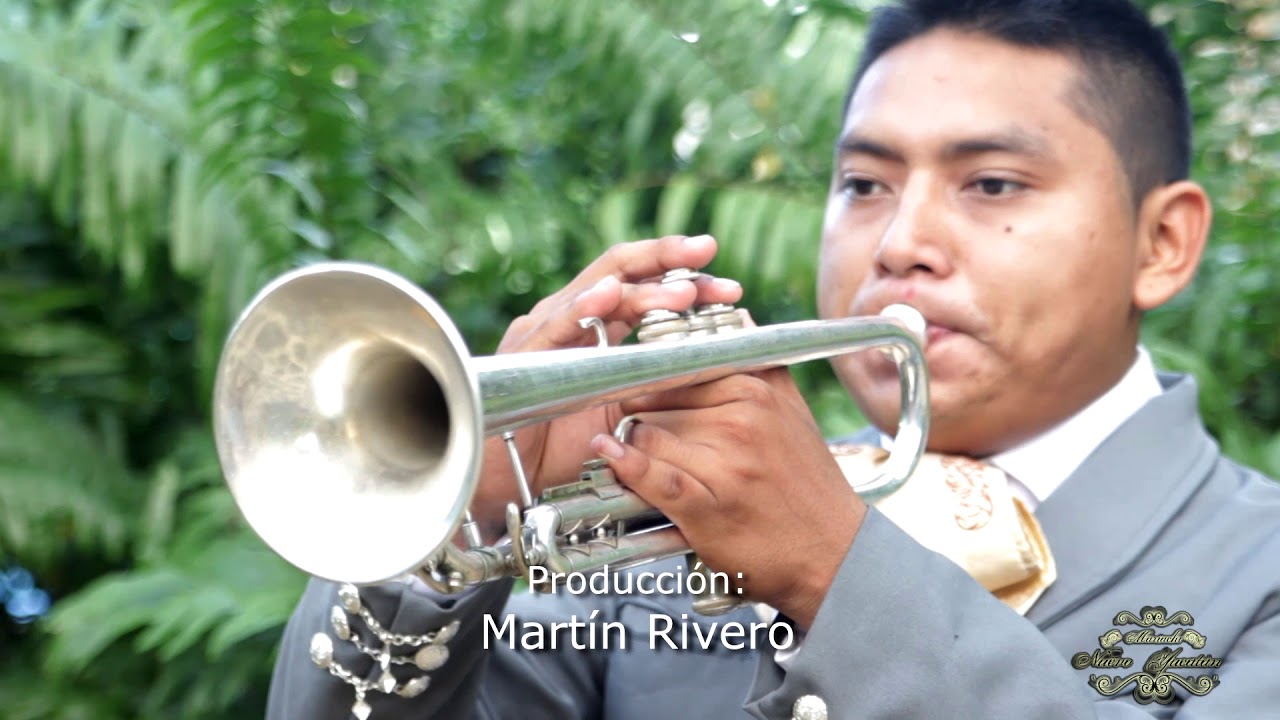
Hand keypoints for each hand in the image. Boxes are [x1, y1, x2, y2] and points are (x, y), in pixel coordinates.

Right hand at [468, 235, 742, 537]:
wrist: (508, 481)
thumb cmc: (562, 443)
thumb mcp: (624, 406)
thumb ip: (655, 378)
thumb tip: (714, 361)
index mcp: (592, 324)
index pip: (641, 283)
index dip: (683, 276)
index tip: (729, 284)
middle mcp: (566, 316)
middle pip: (620, 271)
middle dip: (667, 260)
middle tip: (709, 254)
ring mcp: (542, 330)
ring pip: (595, 293)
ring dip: (642, 290)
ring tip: (681, 291)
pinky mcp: (522, 355)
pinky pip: (554, 325)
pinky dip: (581, 308)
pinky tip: (607, 296)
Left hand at [588, 368, 866, 630]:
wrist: (833, 551)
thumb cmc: (807, 482)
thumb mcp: (793, 411)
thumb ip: (762, 364)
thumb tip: (736, 315)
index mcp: (757, 391)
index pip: (680, 368)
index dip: (651, 378)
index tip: (632, 385)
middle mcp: (742, 421)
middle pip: (658, 401)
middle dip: (638, 413)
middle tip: (625, 424)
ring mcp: (725, 464)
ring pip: (649, 435)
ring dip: (631, 443)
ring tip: (625, 450)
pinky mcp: (708, 507)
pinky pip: (654, 476)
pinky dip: (625, 464)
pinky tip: (608, 453)